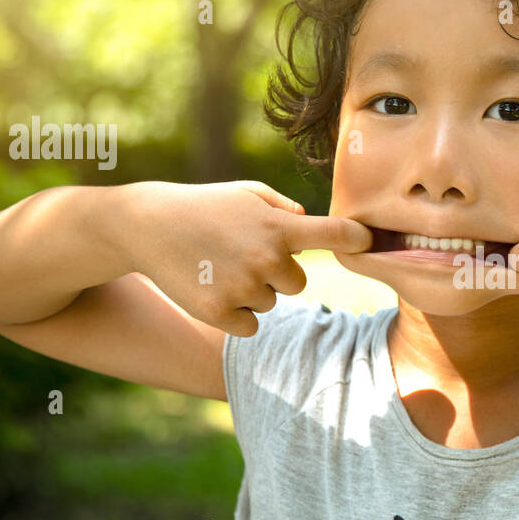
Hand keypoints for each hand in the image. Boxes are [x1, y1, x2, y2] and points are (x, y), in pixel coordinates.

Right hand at [126, 180, 371, 335]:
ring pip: (270, 302)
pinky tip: (212, 287)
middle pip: (297, 282)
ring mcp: (242, 287)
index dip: (357, 240)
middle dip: (276, 272)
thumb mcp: (247, 194)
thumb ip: (286, 210)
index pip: (332, 235)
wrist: (147, 224)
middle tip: (241, 253)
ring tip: (219, 265)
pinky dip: (236, 314)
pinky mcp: (219, 313)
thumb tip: (315, 227)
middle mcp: (265, 258)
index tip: (371, 243)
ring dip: (252, 291)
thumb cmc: (205, 206)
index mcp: (277, 226)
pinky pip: (250, 325)